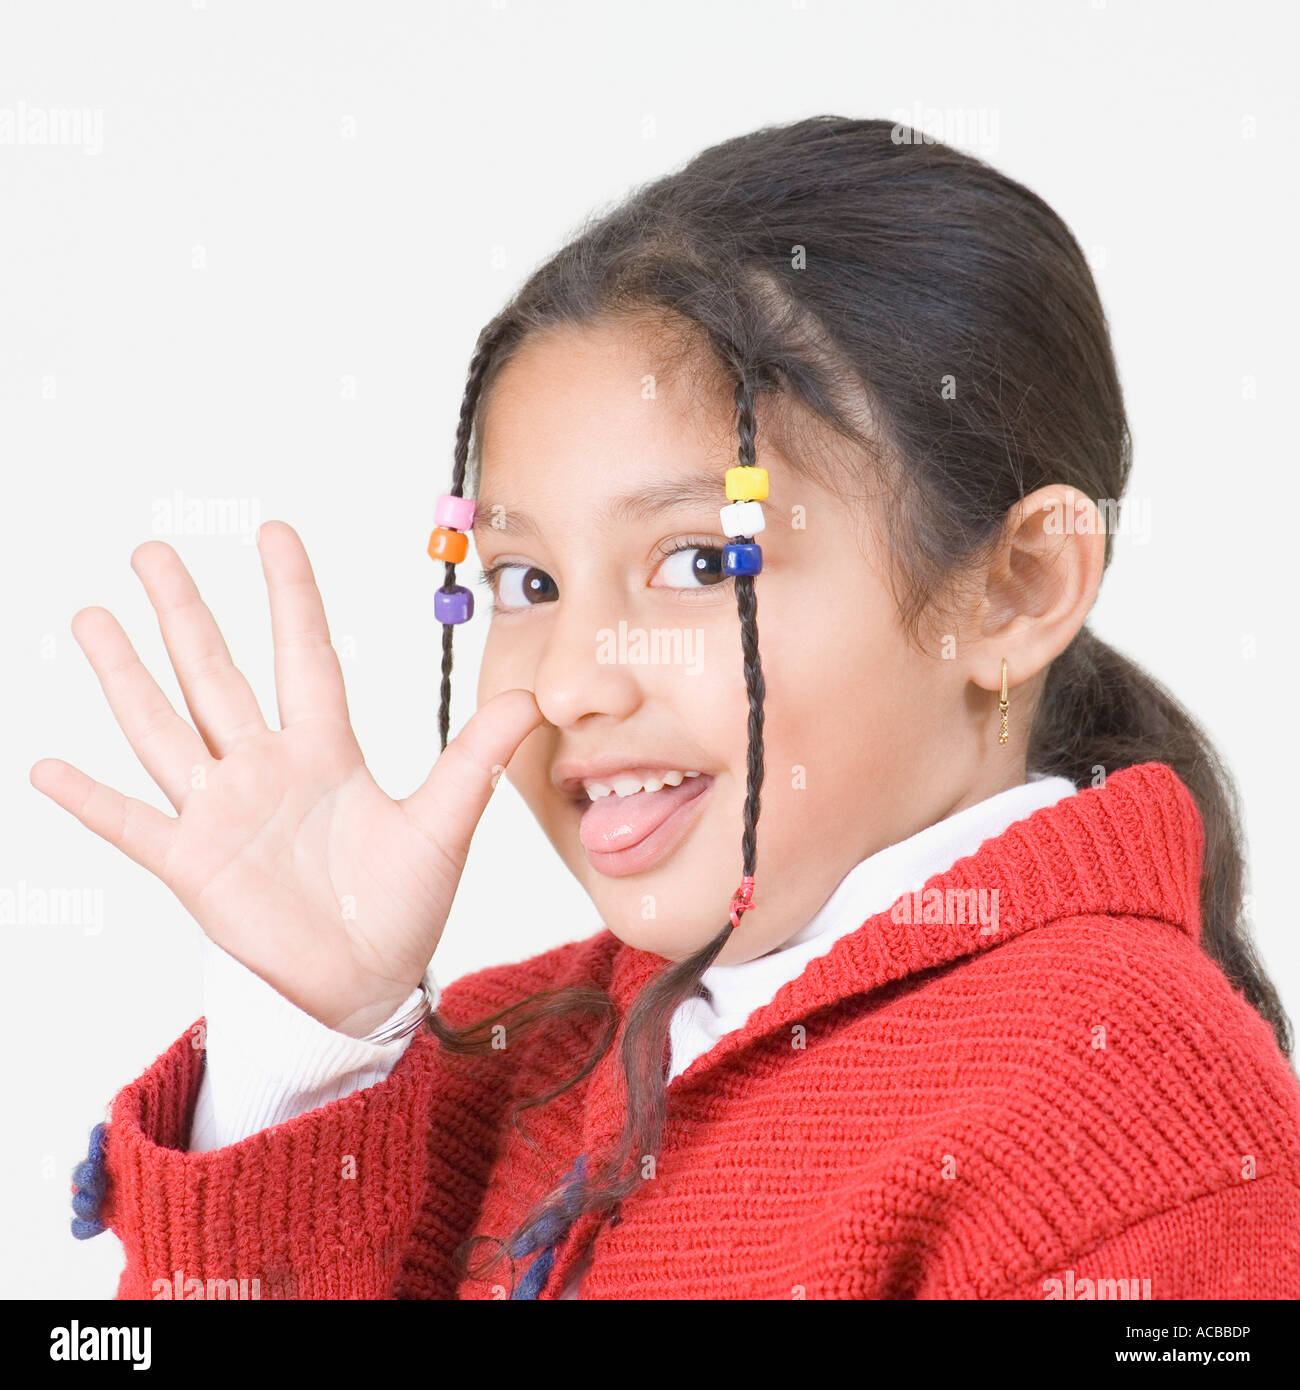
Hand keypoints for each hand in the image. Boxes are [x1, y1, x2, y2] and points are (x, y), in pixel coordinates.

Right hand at [29, 521, 543, 1036]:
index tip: (275, 532)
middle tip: (153, 551)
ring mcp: (223, 812)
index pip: (303, 653)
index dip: (291, 594)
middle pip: (217, 673)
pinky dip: (91, 799)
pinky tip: (46, 765)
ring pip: (165, 727)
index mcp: (326, 751)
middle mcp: (266, 769)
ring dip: (127, 676)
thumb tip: (532, 698)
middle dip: (186, 612)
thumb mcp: (446, 825)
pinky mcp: (195, 865)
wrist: (365, 985)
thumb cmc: (403, 908)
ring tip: (93, 616)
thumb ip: (477, 759)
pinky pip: (132, 824)